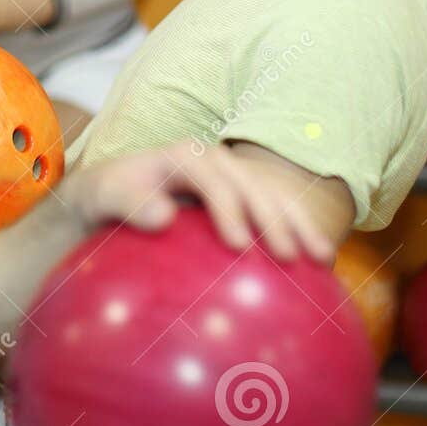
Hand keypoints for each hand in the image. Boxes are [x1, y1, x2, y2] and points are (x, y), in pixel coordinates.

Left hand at [64, 139, 336, 263]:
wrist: (113, 194)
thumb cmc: (106, 198)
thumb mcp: (104, 196)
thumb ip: (129, 203)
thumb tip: (164, 218)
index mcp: (185, 156)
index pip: (212, 179)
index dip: (228, 207)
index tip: (237, 245)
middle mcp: (216, 162)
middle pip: (252, 186)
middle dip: (274, 219)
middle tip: (287, 257)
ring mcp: (235, 179)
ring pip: (275, 196)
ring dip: (300, 226)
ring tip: (322, 260)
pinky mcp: (245, 201)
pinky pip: (278, 215)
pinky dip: (299, 236)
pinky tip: (319, 269)